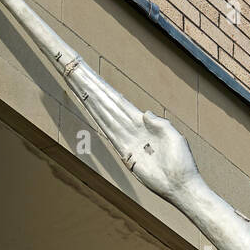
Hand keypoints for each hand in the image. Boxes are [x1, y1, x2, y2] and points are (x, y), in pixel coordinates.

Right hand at [67, 62, 199, 200]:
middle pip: (102, 101)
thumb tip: (145, 113)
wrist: (181, 185)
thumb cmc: (182, 163)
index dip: (100, 87)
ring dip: (86, 93)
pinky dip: (97, 115)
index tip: (85, 72)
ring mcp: (123, 138)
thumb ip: (160, 124)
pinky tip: (86, 102)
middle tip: (68, 64)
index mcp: (140, 121)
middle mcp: (127, 127)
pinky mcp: (124, 151)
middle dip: (86, 84)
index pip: (115, 100)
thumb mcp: (174, 136)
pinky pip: (108, 129)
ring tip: (70, 74)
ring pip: (101, 110)